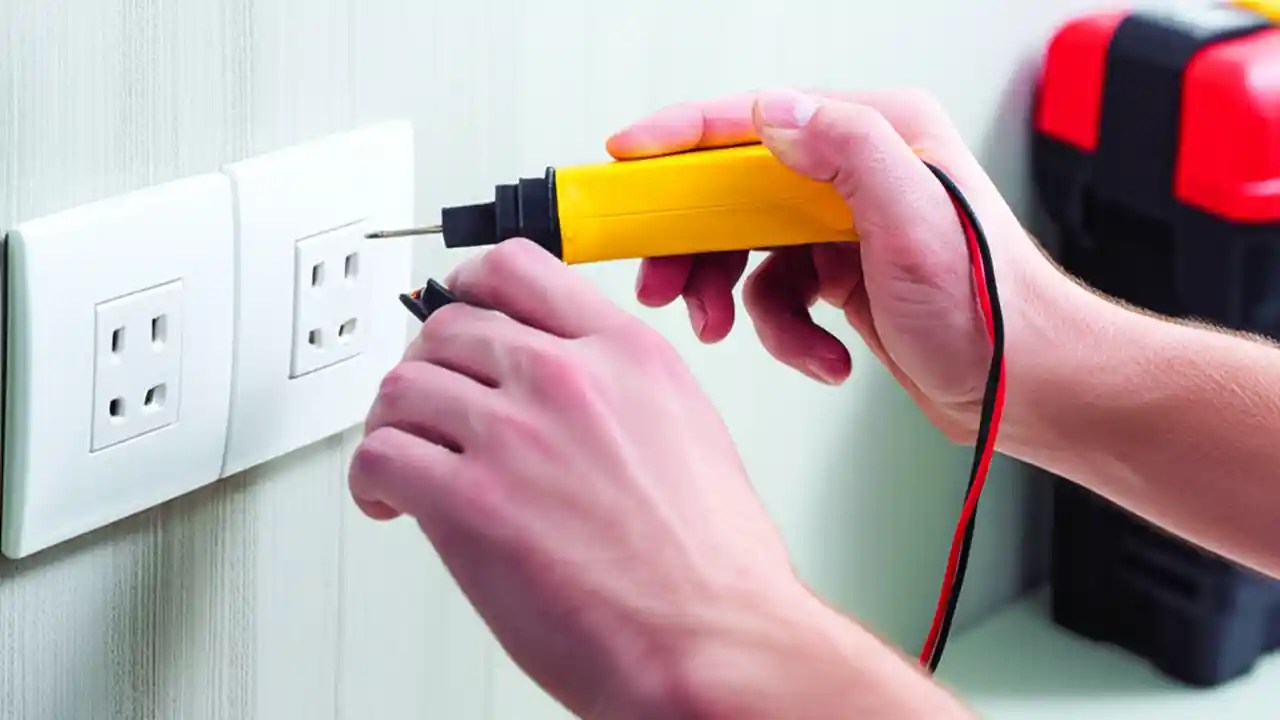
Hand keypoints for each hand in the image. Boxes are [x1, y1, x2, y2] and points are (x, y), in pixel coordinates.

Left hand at [347, 239, 821, 716]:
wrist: (710, 641)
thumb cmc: (710, 565)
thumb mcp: (686, 432)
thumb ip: (618, 390)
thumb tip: (563, 386)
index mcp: (626, 355)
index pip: (519, 269)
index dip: (468, 285)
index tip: (454, 306)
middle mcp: (568, 380)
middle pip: (448, 328)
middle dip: (428, 367)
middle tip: (429, 406)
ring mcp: (515, 435)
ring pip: (403, 387)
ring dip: (393, 423)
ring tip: (405, 461)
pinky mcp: (469, 501)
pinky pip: (379, 456)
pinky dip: (370, 480)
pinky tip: (393, 502)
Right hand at [608, 89, 1074, 441]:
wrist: (1028, 390)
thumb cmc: (991, 312)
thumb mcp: (917, 222)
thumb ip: (849, 150)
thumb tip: (774, 112)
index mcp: (878, 133)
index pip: (756, 118)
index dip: (680, 136)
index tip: (624, 157)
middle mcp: (857, 170)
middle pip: (734, 186)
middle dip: (691, 239)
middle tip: (657, 283)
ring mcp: (844, 223)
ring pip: (745, 245)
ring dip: (728, 295)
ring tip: (721, 330)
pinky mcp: (839, 272)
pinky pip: (775, 292)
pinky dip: (782, 331)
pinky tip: (818, 359)